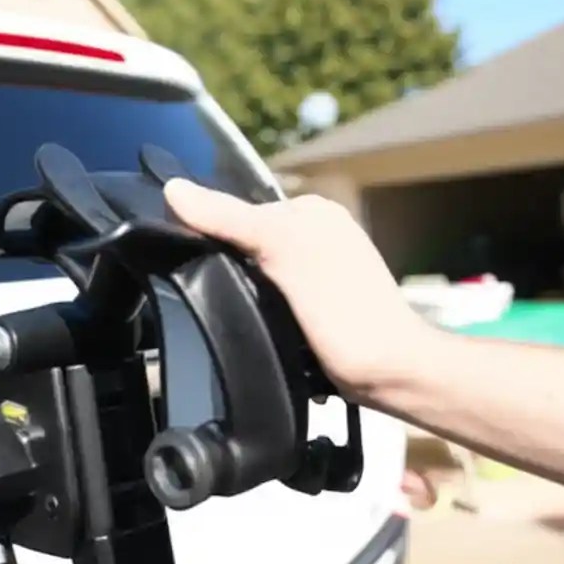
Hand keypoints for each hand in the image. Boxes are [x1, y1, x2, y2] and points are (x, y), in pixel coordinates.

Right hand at [162, 179, 432, 393]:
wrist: (390, 373)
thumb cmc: (346, 312)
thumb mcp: (283, 250)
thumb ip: (231, 219)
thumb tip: (174, 191)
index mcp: (311, 212)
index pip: (239, 209)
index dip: (210, 229)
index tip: (186, 255)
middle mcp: (317, 236)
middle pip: (245, 242)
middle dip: (224, 262)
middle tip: (208, 291)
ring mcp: (318, 274)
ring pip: (255, 274)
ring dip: (238, 291)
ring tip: (232, 312)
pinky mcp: (315, 310)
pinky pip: (269, 300)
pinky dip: (255, 312)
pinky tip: (254, 325)